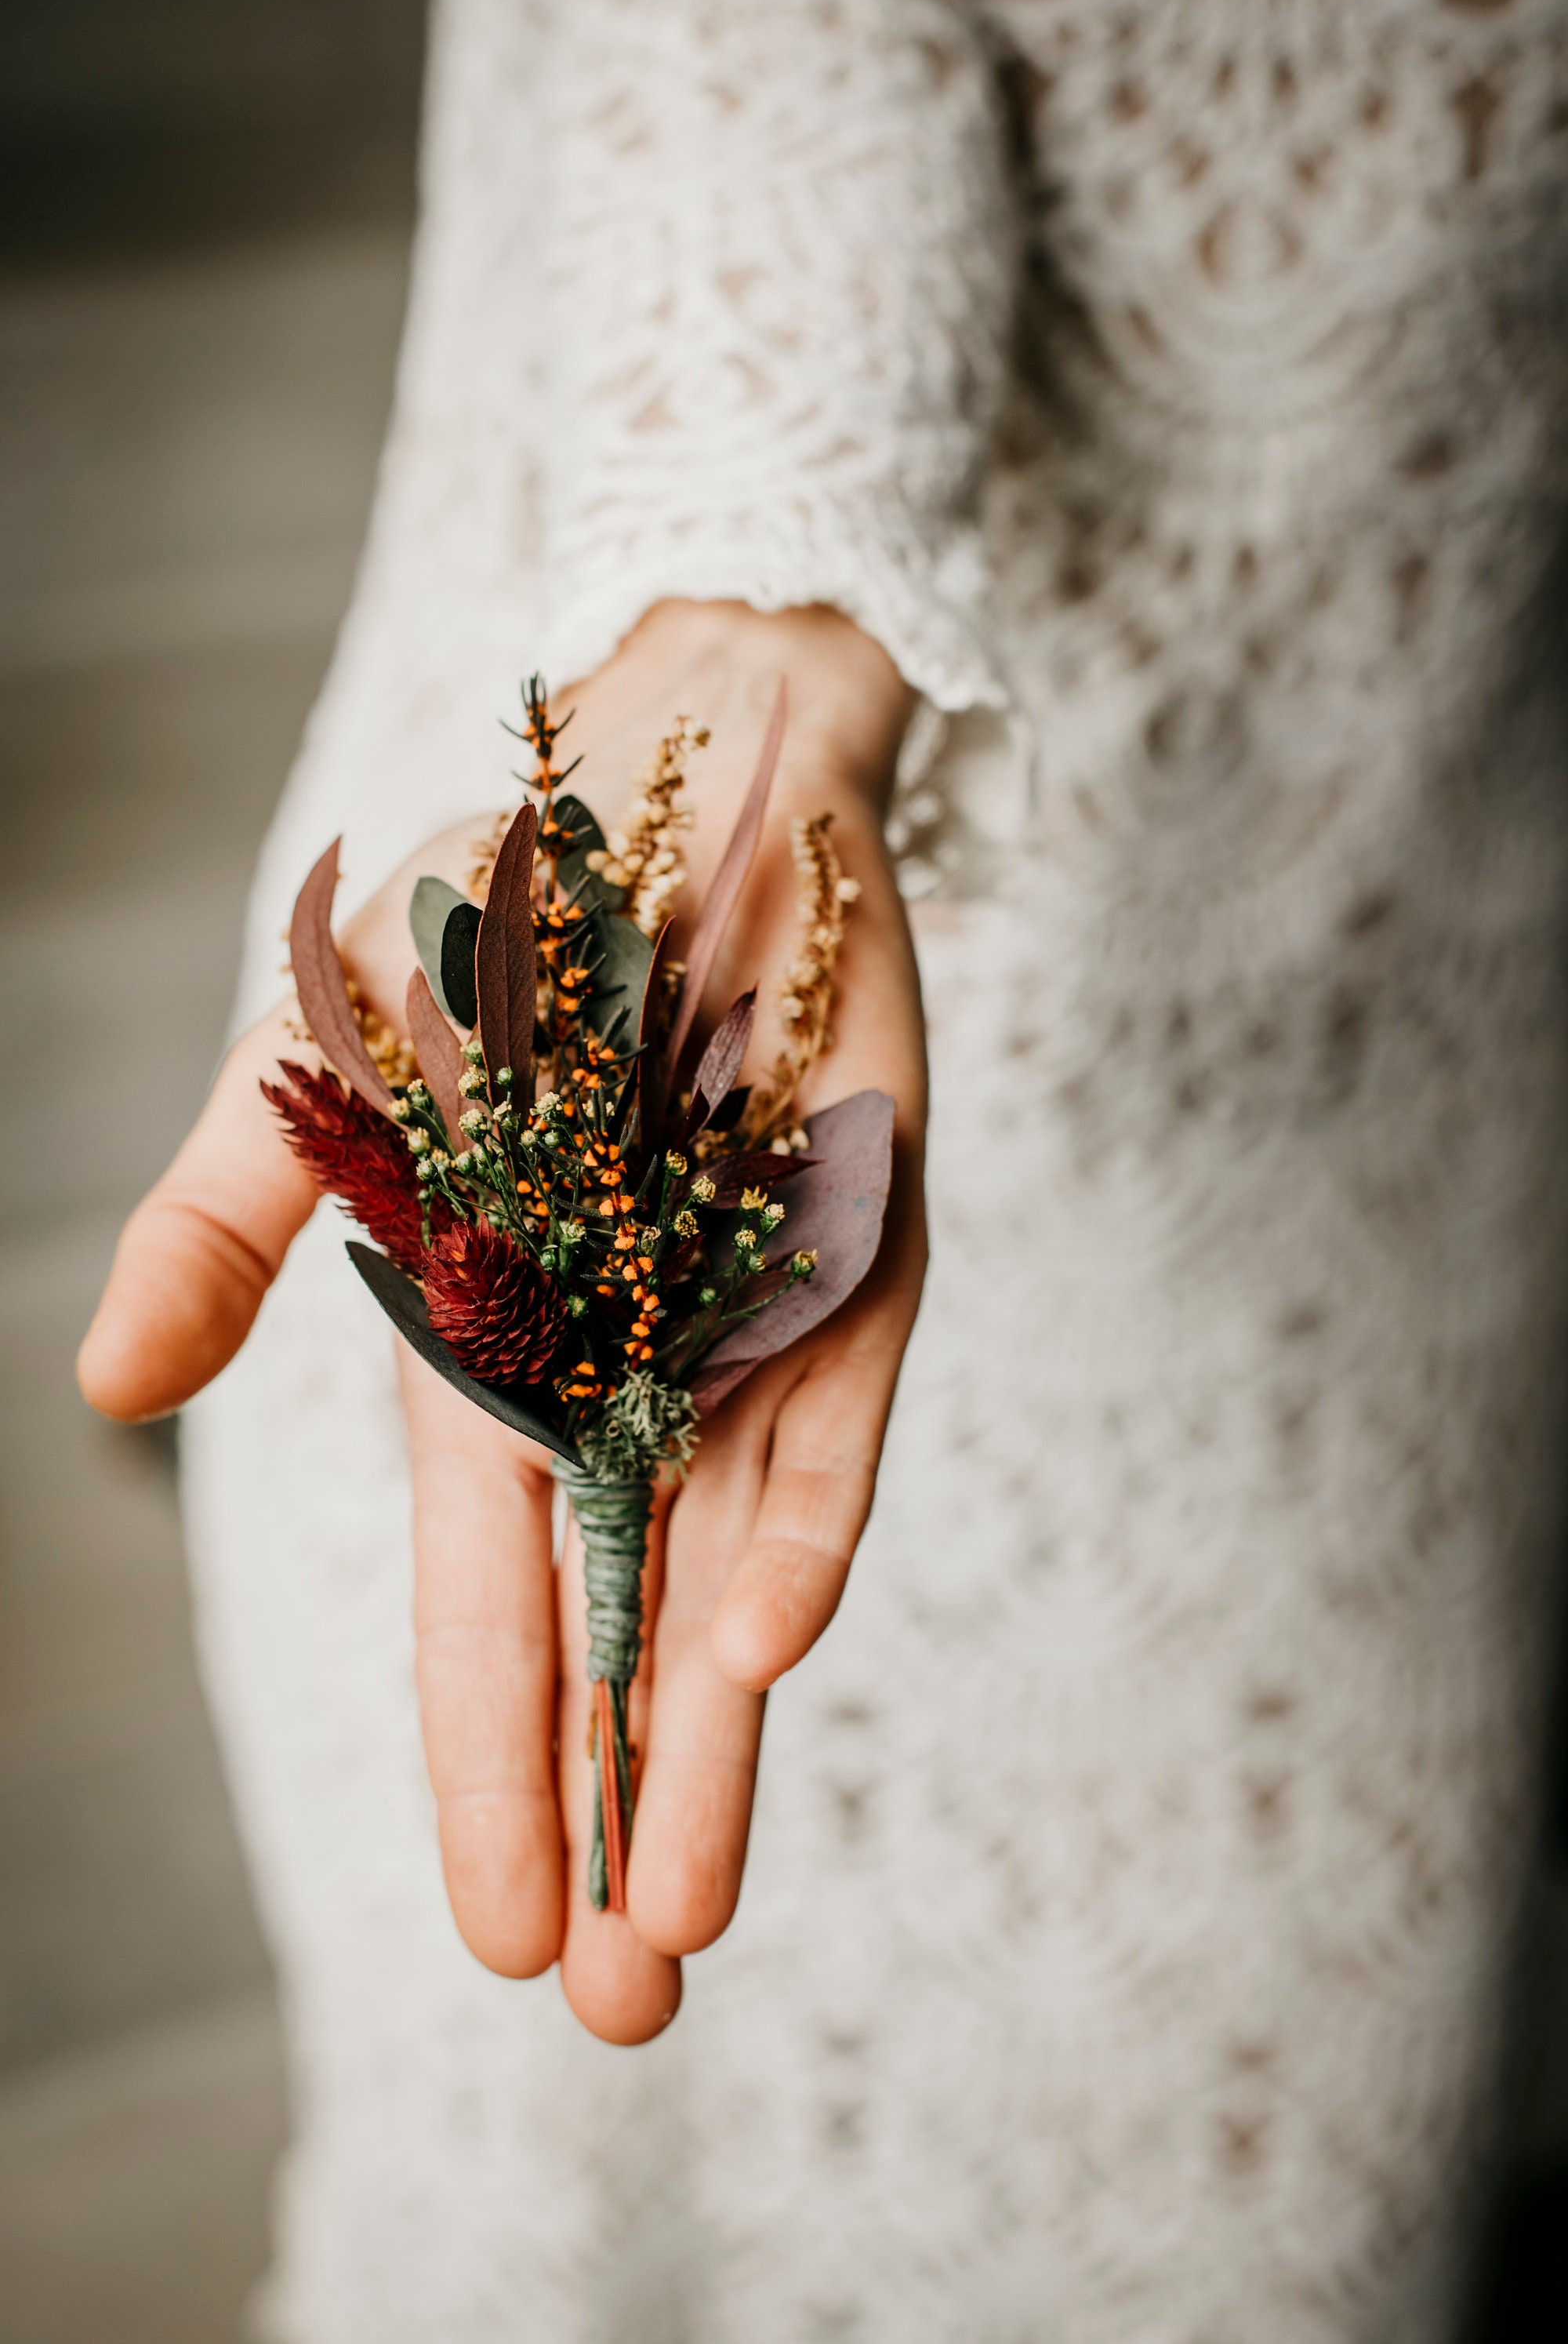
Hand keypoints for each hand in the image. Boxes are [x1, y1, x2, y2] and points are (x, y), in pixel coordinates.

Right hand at [78, 601, 926, 2042]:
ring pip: (738, 1579)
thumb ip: (231, 1222)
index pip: (493, 1616)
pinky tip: (761, 1644)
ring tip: (696, 1919)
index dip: (492, 1772)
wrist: (682, 787)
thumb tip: (108, 1388)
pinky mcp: (859, 1260)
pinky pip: (832, 1419)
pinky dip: (799, 1525)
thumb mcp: (322, 1073)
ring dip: (714, 1743)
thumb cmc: (492, 938)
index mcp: (500, 1377)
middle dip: (618, 1821)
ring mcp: (754, 1336)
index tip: (507, 1938)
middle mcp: (634, 1390)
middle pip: (625, 1643)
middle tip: (623, 2009)